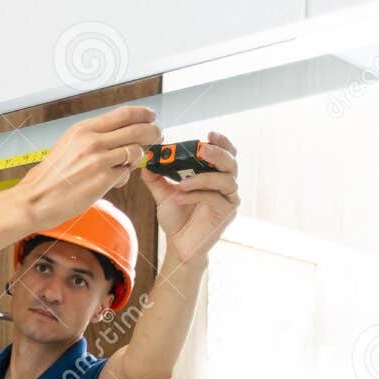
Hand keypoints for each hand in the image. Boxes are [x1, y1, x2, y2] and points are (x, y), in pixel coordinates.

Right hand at [15, 105, 162, 229]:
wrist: (35, 199)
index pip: (124, 114)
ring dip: (137, 158)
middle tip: (157, 136)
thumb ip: (93, 138)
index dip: (143, 114)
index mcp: (84, 129)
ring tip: (128, 164)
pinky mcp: (103, 179)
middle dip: (153, 132)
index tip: (151, 116)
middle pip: (137, 129)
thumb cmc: (50, 177)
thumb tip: (118, 136)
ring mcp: (99, 160)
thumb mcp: (68, 145)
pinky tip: (114, 181)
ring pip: (135, 151)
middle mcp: (93, 140)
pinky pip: (125, 173)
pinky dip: (123, 177)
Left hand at [141, 131, 238, 265]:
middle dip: (218, 153)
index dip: (222, 142)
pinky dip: (197, 195)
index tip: (209, 134)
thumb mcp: (163, 194)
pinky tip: (180, 197)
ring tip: (181, 183)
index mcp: (214, 174)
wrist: (178, 244)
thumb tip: (146, 159)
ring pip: (226, 180)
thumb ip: (156, 177)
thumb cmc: (176, 217)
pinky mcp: (226, 213)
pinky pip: (215, 199)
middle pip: (231, 162)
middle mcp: (226, 184)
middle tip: (202, 149)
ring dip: (203, 178)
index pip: (226, 153)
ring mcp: (228, 199)